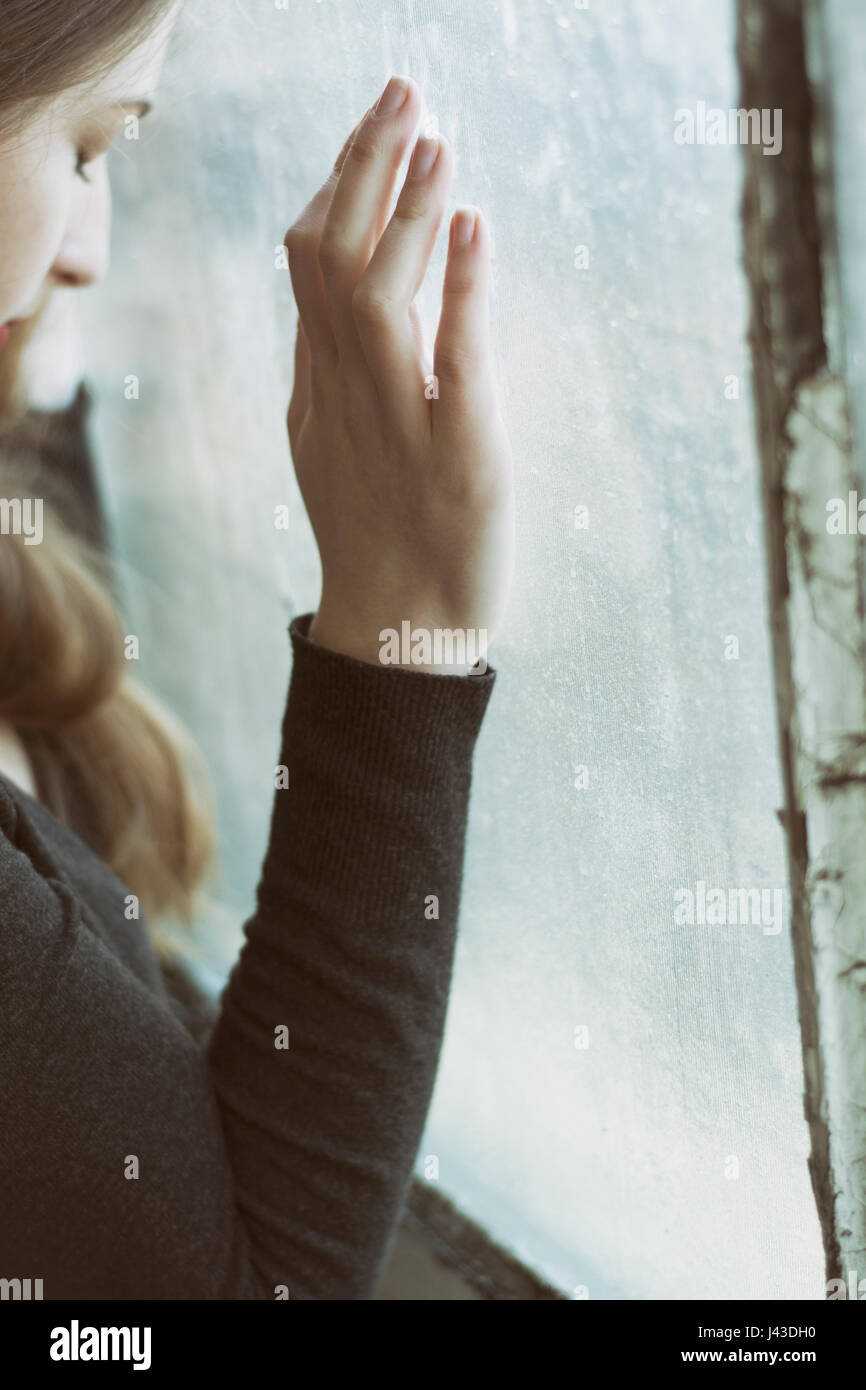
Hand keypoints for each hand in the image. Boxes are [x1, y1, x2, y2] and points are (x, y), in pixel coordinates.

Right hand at [284, 75, 513, 673]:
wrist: (399, 635)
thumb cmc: (375, 540)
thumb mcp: (328, 447)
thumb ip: (328, 373)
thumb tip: (329, 302)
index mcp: (319, 387)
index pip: (308, 262)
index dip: (339, 185)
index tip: (374, 132)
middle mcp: (347, 396)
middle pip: (331, 258)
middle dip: (364, 165)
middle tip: (404, 92)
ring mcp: (399, 427)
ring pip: (378, 298)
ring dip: (406, 211)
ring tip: (436, 140)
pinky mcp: (460, 459)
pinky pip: (454, 363)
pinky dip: (462, 289)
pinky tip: (473, 224)